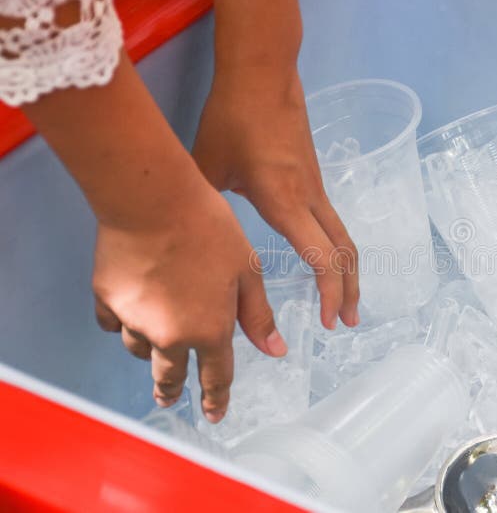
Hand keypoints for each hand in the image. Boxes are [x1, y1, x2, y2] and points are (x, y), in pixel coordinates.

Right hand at [92, 179, 286, 422]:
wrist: (154, 199)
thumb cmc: (209, 228)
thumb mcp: (247, 271)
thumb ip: (258, 315)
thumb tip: (275, 349)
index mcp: (209, 329)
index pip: (216, 376)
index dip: (216, 398)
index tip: (215, 414)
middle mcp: (169, 334)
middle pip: (170, 376)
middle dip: (173, 390)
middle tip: (170, 398)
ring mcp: (133, 319)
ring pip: (139, 350)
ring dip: (151, 351)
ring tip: (157, 342)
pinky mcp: (106, 299)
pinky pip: (113, 324)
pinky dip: (123, 322)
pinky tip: (132, 310)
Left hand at [193, 69, 359, 329]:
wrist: (263, 74)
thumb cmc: (233, 118)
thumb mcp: (209, 167)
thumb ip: (203, 208)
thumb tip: (188, 240)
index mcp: (286, 202)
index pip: (322, 257)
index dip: (330, 293)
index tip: (327, 322)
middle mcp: (310, 198)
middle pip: (346, 251)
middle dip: (349, 290)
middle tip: (347, 322)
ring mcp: (316, 186)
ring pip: (343, 237)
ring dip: (348, 271)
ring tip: (344, 300)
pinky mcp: (312, 177)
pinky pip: (332, 222)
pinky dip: (336, 250)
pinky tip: (323, 260)